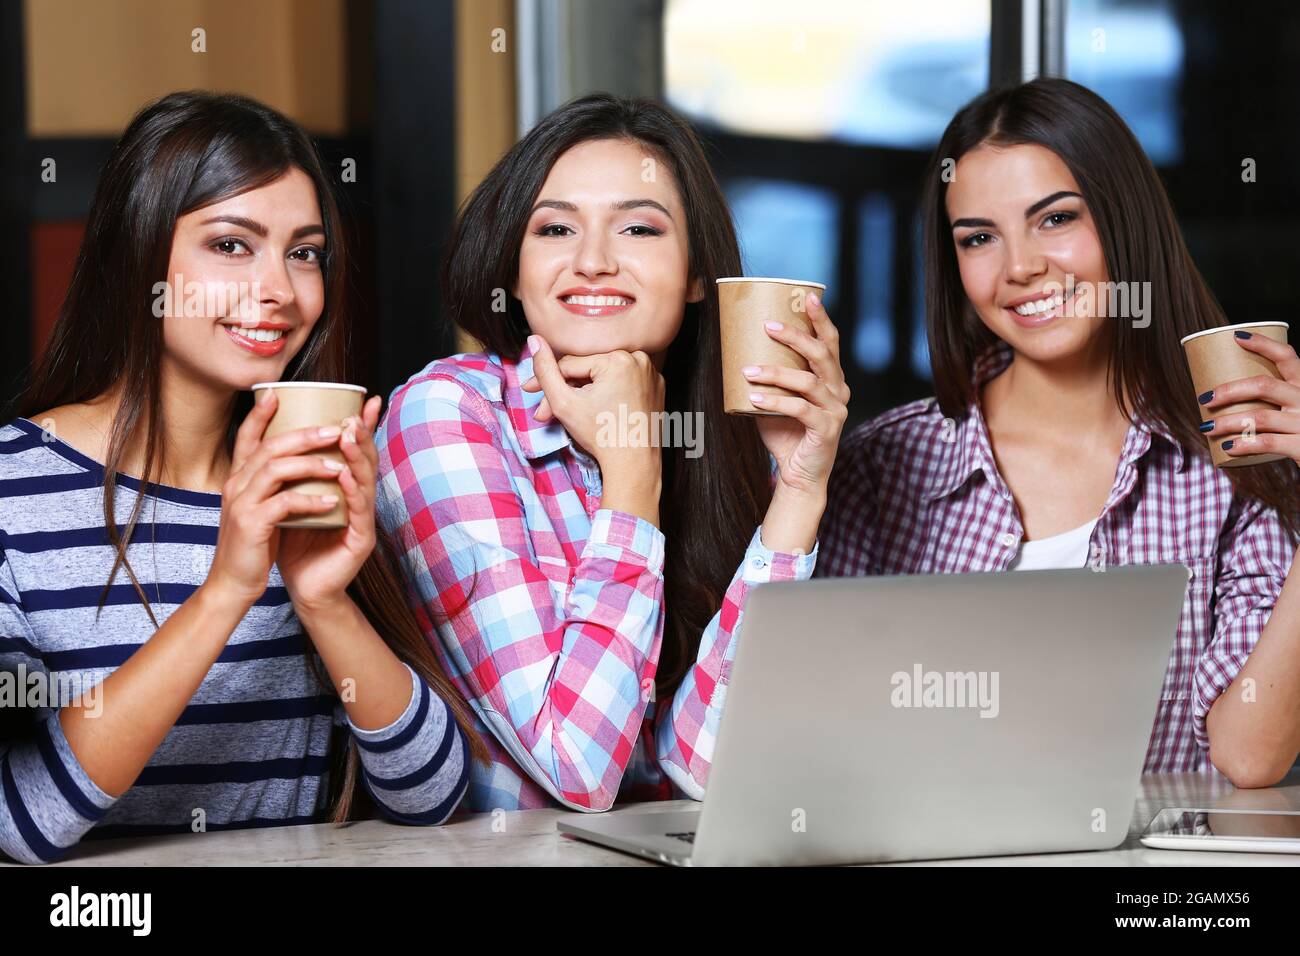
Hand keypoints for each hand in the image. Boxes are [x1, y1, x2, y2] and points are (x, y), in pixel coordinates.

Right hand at [207, 389, 351, 608]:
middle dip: (306, 434)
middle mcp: (236, 484)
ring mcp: (241, 503)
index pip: (247, 436)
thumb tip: (296, 459)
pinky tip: (331, 501)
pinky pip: (284, 504)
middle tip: (337, 427)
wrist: (233, 584)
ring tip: (340, 464)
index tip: (278, 393)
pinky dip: (310, 500)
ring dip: (312, 463)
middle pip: (271, 446)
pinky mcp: (251, 525)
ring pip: (277, 469)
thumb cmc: (254, 544)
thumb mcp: (259, 506)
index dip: (260, 414)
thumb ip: (271, 483)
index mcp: (238, 477)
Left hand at [277, 395, 383, 612]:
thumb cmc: (296, 543)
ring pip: (365, 482)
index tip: (364, 399)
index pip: (355, 451)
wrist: (302, 587)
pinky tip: (347, 475)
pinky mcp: (361, 540)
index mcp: (346, 489)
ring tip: (350, 434)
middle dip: (363, 434)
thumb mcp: (293, 499)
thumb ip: (295, 473)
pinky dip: (353, 491)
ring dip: (358, 457)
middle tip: (356, 411)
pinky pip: (358, 512)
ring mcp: (363, 520)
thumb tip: (277, 435)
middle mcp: (360, 501)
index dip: (362, 426)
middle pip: (366, 461)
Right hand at [521, 335, 664, 473]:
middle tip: (547, 411)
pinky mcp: (657, 387)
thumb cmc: (601, 436)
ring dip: (586, 391)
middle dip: (567, 390)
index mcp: (618, 358)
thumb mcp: (563, 402)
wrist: (634, 464)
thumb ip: (545, 370)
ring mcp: (651, 373)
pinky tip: (599, 410)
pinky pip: (624, 383)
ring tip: (573, 413)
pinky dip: (610, 393)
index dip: (548, 379)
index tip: (529, 390)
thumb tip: (534, 341)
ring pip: (605, 376)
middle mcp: (639, 359)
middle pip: (589, 370)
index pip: (570, 364)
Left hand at [743, 291, 849, 496]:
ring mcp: (836, 410)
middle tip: (769, 326)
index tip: (808, 297)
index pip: (831, 342)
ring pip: (808, 382)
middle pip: (823, 355)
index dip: (821, 319)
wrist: (798, 475)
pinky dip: (776, 402)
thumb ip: (767, 378)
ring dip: (776, 372)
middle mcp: (839, 391)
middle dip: (796, 337)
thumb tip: (735, 350)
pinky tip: (754, 397)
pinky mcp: (826, 430)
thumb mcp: (775, 399)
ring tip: (748, 370)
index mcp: (832, 379)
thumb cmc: (785, 434)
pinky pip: (801, 409)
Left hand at [1199, 331, 1299, 462]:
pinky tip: (1227, 446)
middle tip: (1205, 399)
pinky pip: (1267, 443)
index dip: (1263, 344)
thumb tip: (1226, 397)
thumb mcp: (1295, 406)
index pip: (1286, 356)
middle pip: (1264, 385)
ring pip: (1260, 417)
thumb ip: (1273, 400)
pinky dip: (1244, 445)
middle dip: (1229, 390)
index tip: (1237, 337)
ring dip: (1227, 422)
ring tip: (1207, 427)